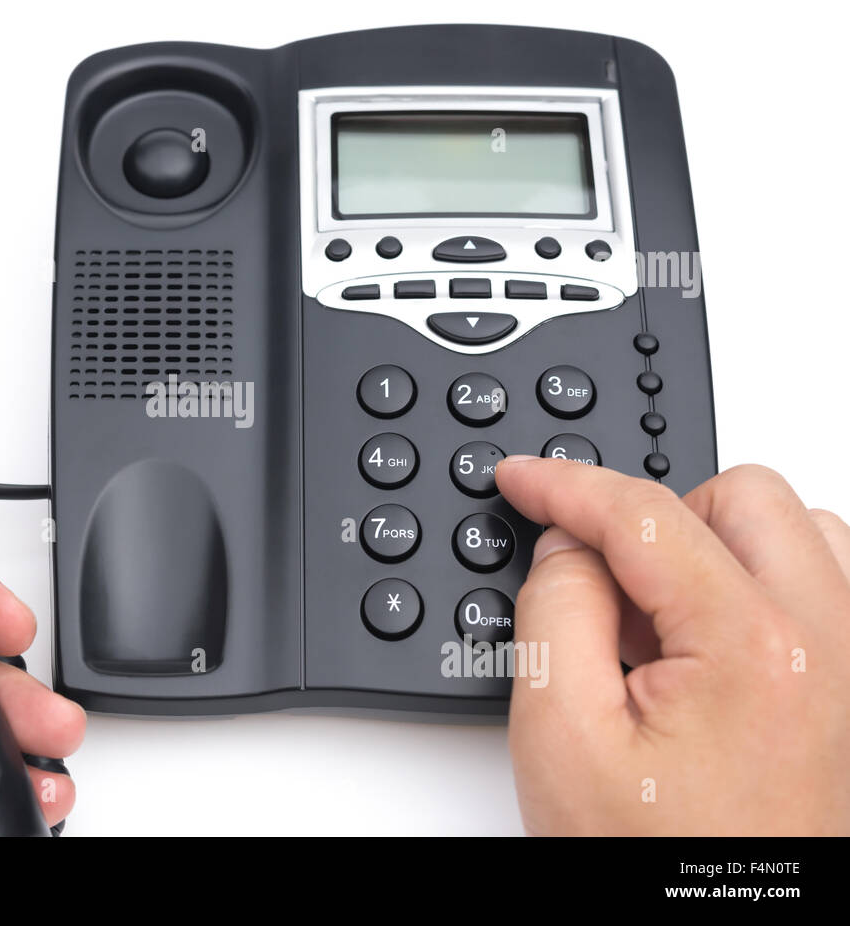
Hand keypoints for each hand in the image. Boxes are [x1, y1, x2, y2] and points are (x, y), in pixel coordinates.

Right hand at [495, 458, 849, 834]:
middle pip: (741, 497)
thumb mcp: (559, 733)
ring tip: (662, 626)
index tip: (524, 479)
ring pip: (797, 532)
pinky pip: (829, 586)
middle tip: (606, 584)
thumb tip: (570, 545)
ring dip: (718, 549)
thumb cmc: (657, 864)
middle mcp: (831, 644)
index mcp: (753, 647)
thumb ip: (555, 609)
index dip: (566, 484)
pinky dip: (765, 584)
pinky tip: (713, 643)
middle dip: (658, 519)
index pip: (645, 514)